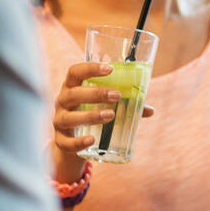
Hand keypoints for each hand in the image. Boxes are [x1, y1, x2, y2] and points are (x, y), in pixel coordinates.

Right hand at [51, 61, 154, 180]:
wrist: (71, 140)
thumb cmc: (90, 112)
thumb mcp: (104, 105)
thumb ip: (126, 105)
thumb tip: (150, 110)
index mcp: (72, 87)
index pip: (75, 72)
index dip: (90, 68)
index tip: (110, 69)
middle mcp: (62, 101)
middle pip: (73, 94)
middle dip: (95, 94)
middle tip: (117, 96)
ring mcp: (59, 121)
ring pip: (69, 118)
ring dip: (90, 116)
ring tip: (111, 115)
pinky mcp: (60, 140)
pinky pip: (66, 142)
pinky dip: (78, 142)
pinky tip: (92, 141)